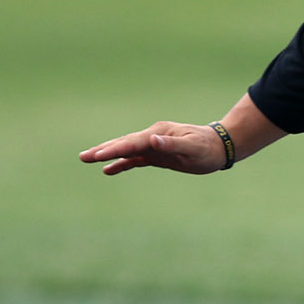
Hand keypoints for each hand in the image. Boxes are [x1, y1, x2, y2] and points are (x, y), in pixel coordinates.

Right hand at [79, 121, 224, 175]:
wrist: (219, 147)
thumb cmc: (207, 148)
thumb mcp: (192, 148)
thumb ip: (172, 144)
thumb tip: (152, 140)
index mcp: (159, 133)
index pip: (133, 142)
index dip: (116, 149)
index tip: (99, 156)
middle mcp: (153, 137)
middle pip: (124, 143)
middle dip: (104, 150)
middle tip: (84, 157)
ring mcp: (153, 145)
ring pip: (126, 150)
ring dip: (108, 155)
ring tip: (87, 159)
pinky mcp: (157, 155)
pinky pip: (135, 159)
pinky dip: (121, 163)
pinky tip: (108, 170)